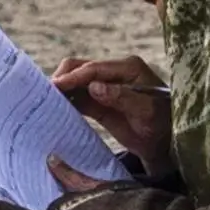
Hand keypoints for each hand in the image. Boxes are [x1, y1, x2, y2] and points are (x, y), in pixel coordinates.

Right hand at [52, 55, 173, 176]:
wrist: (166, 142)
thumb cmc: (162, 124)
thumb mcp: (145, 112)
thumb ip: (122, 97)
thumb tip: (94, 87)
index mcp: (128, 67)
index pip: (94, 68)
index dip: (73, 77)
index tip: (55, 87)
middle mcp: (115, 71)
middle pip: (80, 67)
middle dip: (62, 79)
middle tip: (43, 94)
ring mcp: (106, 84)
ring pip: (76, 80)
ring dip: (61, 89)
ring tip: (43, 101)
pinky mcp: (100, 99)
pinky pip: (78, 95)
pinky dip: (66, 100)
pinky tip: (54, 108)